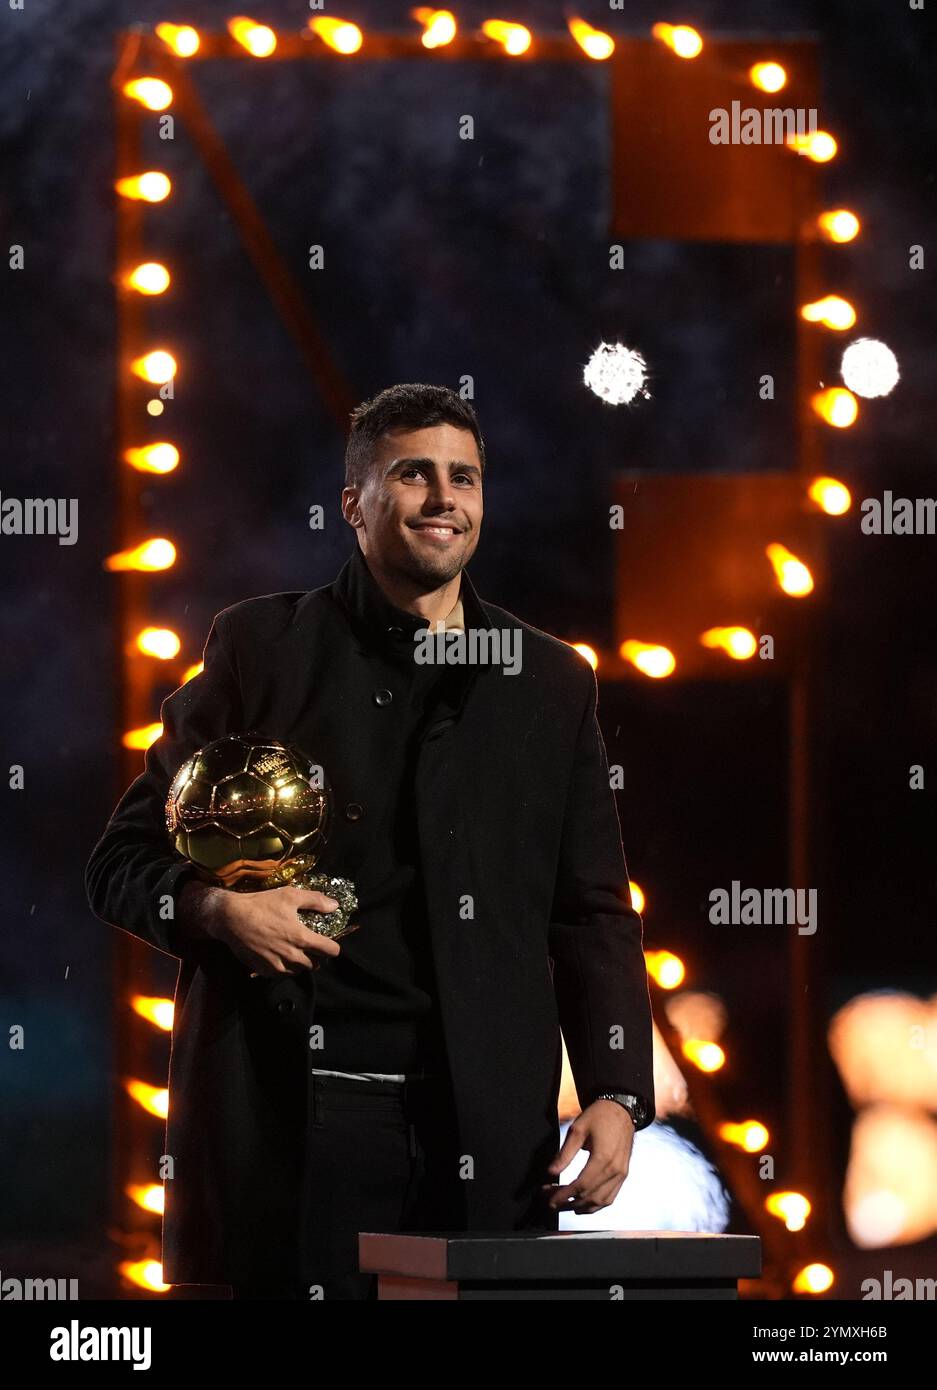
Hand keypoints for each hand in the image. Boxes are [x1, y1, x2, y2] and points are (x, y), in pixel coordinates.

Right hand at [201, 884, 344, 977]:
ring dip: (300, 963)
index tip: (326, 940)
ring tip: (293, 950)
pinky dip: (284, 968)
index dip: (332, 945)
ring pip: (298, 971)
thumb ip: (315, 901)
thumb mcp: (290, 896)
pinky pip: (281, 974)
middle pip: (315, 964)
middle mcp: (292, 955)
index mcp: (302, 938)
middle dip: (315, 955)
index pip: (331, 951)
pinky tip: (279, 955)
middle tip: (308, 944)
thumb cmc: (261, 905)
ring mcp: (277, 965)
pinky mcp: (264, 970)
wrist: (231, 918)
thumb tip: (335, 906)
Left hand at [541, 1099, 634, 1213]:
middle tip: (551, 1202)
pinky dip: (595, 1205)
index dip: (563, 1195)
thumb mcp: (577, 1129)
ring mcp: (621, 1174)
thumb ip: (564, 1153)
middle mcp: (615, 1170)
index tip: (549, 1200)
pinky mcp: (623, 1175)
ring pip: (601, 1201)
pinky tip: (582, 1205)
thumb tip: (551, 1172)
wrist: (621, 1110)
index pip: (581, 1185)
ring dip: (581, 1207)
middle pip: (589, 1196)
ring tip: (564, 1205)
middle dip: (568, 1202)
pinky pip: (610, 1197)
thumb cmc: (599, 1116)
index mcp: (603, 1158)